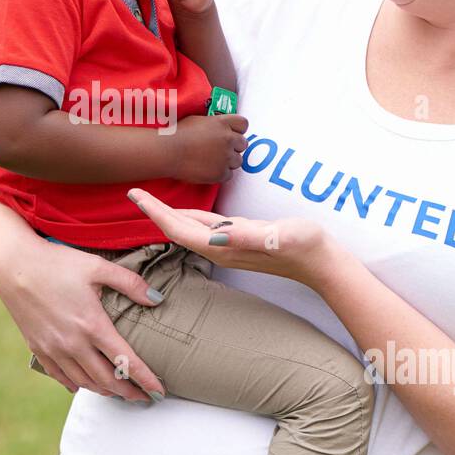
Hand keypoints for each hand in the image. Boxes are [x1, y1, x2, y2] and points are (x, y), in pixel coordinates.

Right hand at [0, 234, 166, 401]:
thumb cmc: (57, 262)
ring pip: (84, 382)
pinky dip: (76, 384)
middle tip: (143, 399)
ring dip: (104, 391)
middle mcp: (74, 344)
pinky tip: (83, 386)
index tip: (159, 392)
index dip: (145, 379)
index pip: (126, 361)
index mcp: (93, 325)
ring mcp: (54, 349)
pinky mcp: (38, 348)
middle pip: (107, 379)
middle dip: (128, 392)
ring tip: (119, 393)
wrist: (12, 265)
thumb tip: (157, 299)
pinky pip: (60, 376)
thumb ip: (130, 283)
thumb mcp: (97, 266)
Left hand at [125, 187, 341, 289]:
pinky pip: (206, 227)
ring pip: (190, 228)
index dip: (156, 213)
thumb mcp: (277, 236)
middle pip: (178, 229)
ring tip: (150, 201)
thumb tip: (217, 233)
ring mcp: (229, 244)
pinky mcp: (239, 238)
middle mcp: (221, 247)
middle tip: (133, 192)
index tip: (136, 196)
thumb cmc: (303, 247)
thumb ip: (247, 235)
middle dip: (154, 211)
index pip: (180, 229)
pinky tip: (185, 212)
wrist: (322, 263)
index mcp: (224, 246)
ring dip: (168, 215)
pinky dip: (189, 217)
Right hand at [170, 112, 248, 183]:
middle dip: (234, 147)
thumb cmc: (177, 134)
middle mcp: (228, 138)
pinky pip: (228, 175)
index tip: (231, 134)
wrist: (168, 152)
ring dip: (228, 162)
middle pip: (243, 144)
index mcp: (222, 123)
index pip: (243, 124)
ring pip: (238, 161)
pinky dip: (220, 174)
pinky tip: (207, 170)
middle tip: (219, 150)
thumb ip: (215, 124)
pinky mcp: (220, 173)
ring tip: (211, 161)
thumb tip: (221, 128)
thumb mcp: (198, 121)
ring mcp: (226, 156)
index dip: (238, 130)